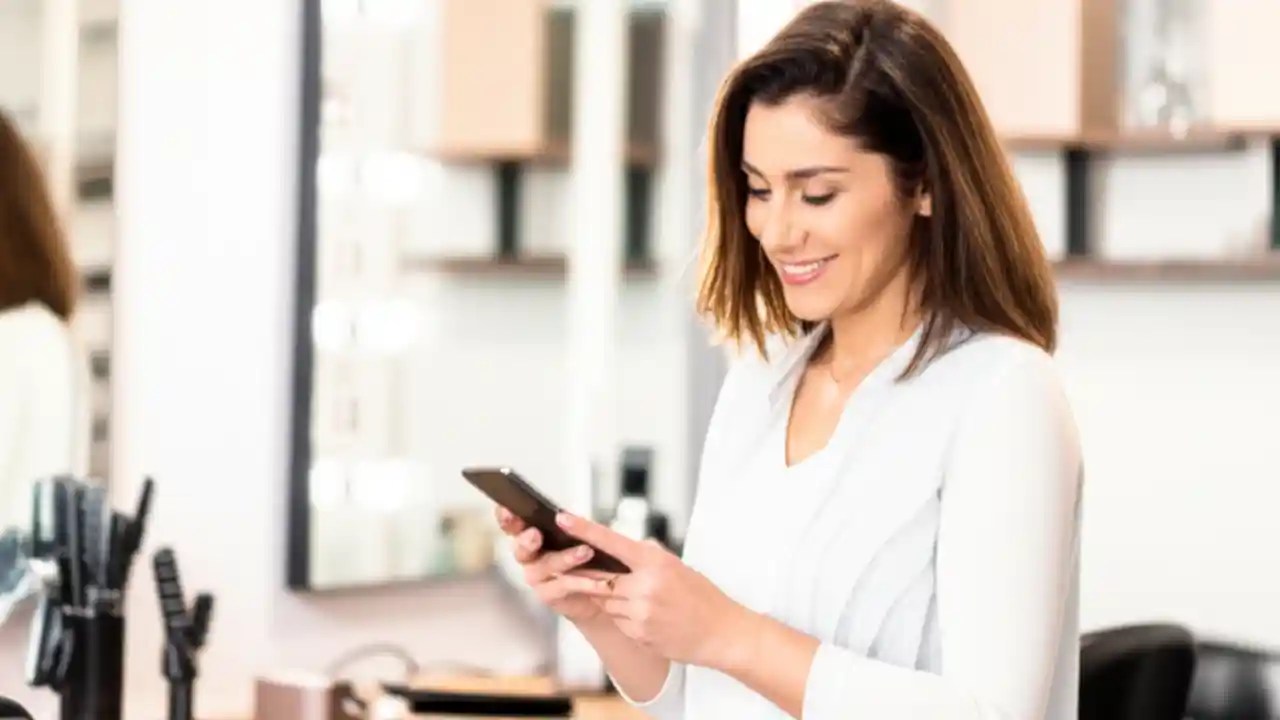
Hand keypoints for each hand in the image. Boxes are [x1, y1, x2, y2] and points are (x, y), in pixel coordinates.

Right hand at [494, 505, 610, 623]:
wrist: (613, 593)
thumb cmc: (602, 559)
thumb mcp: (599, 538)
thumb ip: (581, 527)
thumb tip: (561, 516)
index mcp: (540, 532)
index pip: (517, 524)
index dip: (507, 518)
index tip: (506, 511)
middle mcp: (534, 554)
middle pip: (521, 549)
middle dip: (525, 541)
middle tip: (535, 535)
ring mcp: (539, 577)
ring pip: (540, 568)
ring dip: (563, 559)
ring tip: (586, 551)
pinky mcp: (550, 596)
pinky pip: (559, 587)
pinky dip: (578, 581)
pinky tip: (596, 580)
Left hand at [556, 512, 760, 670]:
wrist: (721, 633)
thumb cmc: (702, 596)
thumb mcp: (678, 566)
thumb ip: (648, 556)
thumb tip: (622, 546)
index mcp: (655, 563)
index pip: (611, 542)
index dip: (584, 529)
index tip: (563, 518)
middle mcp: (644, 587)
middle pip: (598, 578)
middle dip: (585, 576)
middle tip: (570, 570)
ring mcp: (640, 614)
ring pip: (605, 602)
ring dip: (610, 599)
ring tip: (639, 599)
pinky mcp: (638, 635)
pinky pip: (617, 622)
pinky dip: (623, 617)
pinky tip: (646, 617)